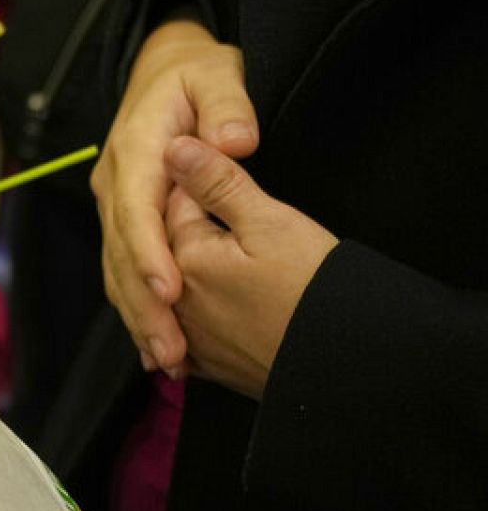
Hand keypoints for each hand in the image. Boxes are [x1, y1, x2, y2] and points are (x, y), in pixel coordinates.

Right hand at [91, 20, 258, 374]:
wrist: (162, 69)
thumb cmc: (195, 73)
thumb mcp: (217, 74)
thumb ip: (227, 107)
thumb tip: (235, 142)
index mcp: (133, 151)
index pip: (137, 212)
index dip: (150, 255)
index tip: (172, 291)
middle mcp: (114, 184)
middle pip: (121, 254)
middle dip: (143, 306)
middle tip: (169, 350)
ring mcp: (114, 205)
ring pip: (116, 270)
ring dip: (137, 317)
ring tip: (165, 361)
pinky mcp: (122, 221)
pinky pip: (122, 270)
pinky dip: (135, 307)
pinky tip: (155, 343)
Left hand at [163, 137, 336, 398]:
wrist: (345, 360)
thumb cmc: (314, 288)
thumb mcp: (271, 222)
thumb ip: (218, 183)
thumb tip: (176, 147)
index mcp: (185, 257)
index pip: (173, 203)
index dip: (195, 180)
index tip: (209, 168)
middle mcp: (174, 301)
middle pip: (166, 246)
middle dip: (181, 223)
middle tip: (210, 204)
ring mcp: (188, 336)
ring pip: (167, 290)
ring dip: (174, 270)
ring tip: (205, 253)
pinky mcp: (206, 363)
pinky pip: (179, 330)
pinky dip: (180, 314)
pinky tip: (189, 307)